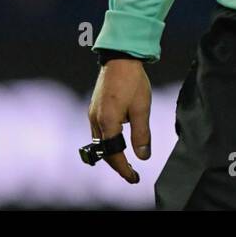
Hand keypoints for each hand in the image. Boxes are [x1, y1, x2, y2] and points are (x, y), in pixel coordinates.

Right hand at [87, 59, 152, 183]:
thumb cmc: (132, 81)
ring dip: (112, 152)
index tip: (133, 178)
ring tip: (126, 161)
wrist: (120, 58)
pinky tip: (118, 141)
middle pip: (104, 151)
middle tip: (131, 173)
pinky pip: (99, 131)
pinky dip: (109, 141)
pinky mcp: (95, 108)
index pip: (113, 154)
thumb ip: (141, 134)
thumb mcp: (141, 108)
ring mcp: (93, 113)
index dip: (123, 169)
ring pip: (100, 142)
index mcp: (107, 122)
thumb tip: (143, 156)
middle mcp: (95, 120)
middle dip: (117, 164)